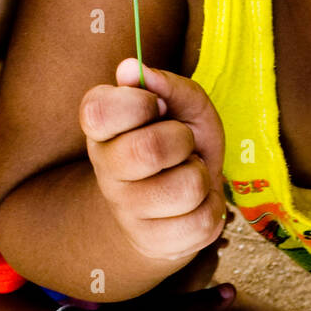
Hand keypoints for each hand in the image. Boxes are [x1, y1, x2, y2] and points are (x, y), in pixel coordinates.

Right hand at [80, 61, 227, 266]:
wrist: (174, 202)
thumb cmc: (178, 142)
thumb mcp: (182, 106)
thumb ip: (166, 84)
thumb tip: (132, 68)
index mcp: (101, 127)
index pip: (99, 111)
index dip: (139, 103)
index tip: (156, 107)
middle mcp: (104, 169)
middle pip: (148, 150)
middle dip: (181, 139)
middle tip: (181, 142)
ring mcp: (125, 210)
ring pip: (185, 188)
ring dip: (199, 175)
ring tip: (187, 172)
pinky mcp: (153, 242)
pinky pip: (200, 222)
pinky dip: (210, 207)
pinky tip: (193, 203)